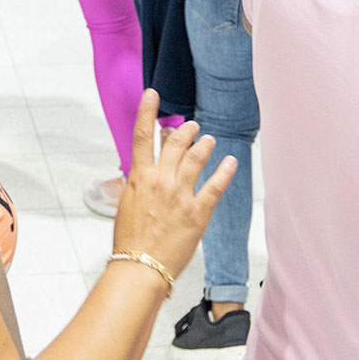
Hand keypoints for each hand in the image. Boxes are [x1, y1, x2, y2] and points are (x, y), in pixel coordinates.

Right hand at [111, 89, 234, 277]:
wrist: (140, 266)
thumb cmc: (130, 240)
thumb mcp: (128, 205)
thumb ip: (138, 185)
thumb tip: (143, 175)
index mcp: (139, 178)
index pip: (142, 136)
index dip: (147, 111)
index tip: (152, 94)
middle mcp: (161, 180)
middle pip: (175, 143)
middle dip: (185, 131)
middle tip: (192, 127)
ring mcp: (181, 194)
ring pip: (196, 158)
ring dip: (204, 145)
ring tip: (209, 140)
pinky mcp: (198, 212)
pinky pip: (215, 185)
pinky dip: (224, 170)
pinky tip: (230, 161)